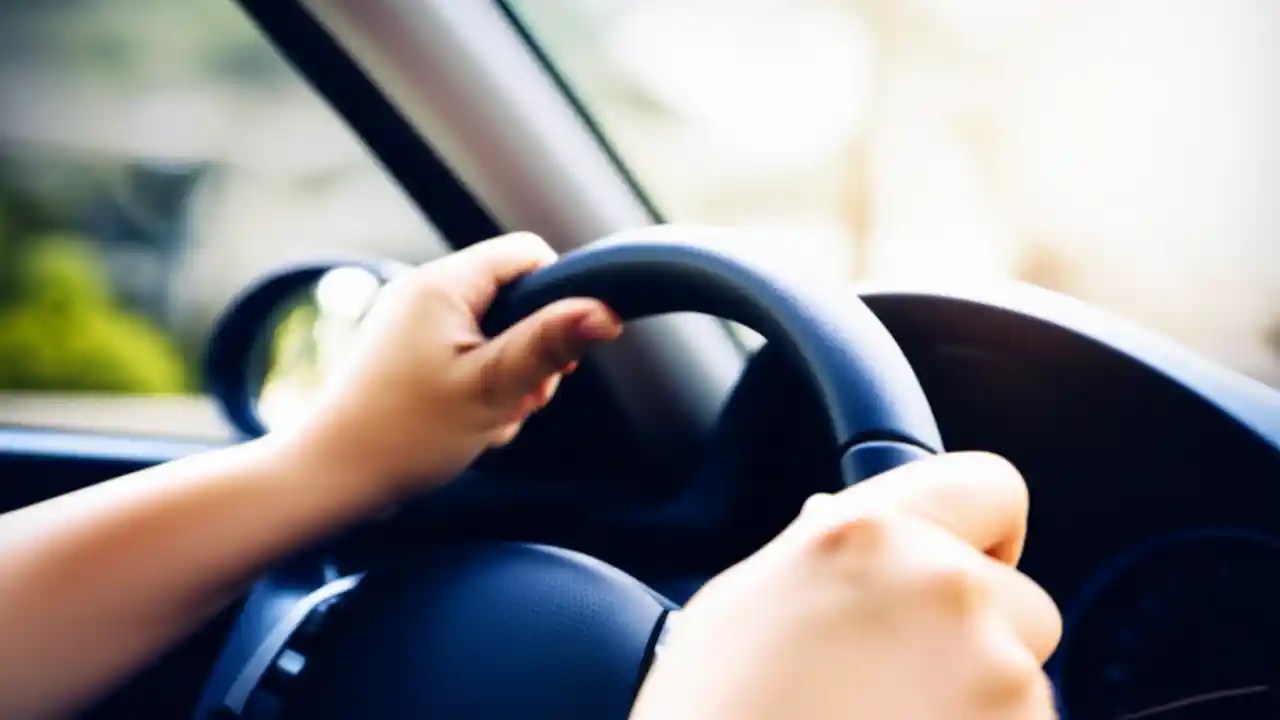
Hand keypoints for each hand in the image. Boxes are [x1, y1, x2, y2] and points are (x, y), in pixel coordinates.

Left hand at [281, 232, 621, 498]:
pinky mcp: (408, 356)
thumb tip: (606, 311)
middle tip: (522, 398)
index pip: (528, 255)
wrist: (329, 478)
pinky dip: (482, 391)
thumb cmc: (405, 432)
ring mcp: (414, 325)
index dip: (559, 297)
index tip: (559, 354)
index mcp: (444, 283)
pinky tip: (470, 425)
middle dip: (533, 353)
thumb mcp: (493, 387)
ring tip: (489, 418)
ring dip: (510, 381)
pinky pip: (468, 359)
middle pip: (516, 300)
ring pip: (497, 337)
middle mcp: (425, 293)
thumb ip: (550, 344)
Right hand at [632, 452, 1061, 719]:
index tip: (963, 568)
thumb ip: (812, 549)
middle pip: (1022, 600)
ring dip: (977, 704)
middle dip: (980, 639)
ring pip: (1023, 682)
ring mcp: (996, 676)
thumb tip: (838, 514)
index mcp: (865, 536)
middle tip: (895, 683)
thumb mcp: (737, 609)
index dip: (980, 535)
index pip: (991, 486)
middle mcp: (943, 588)